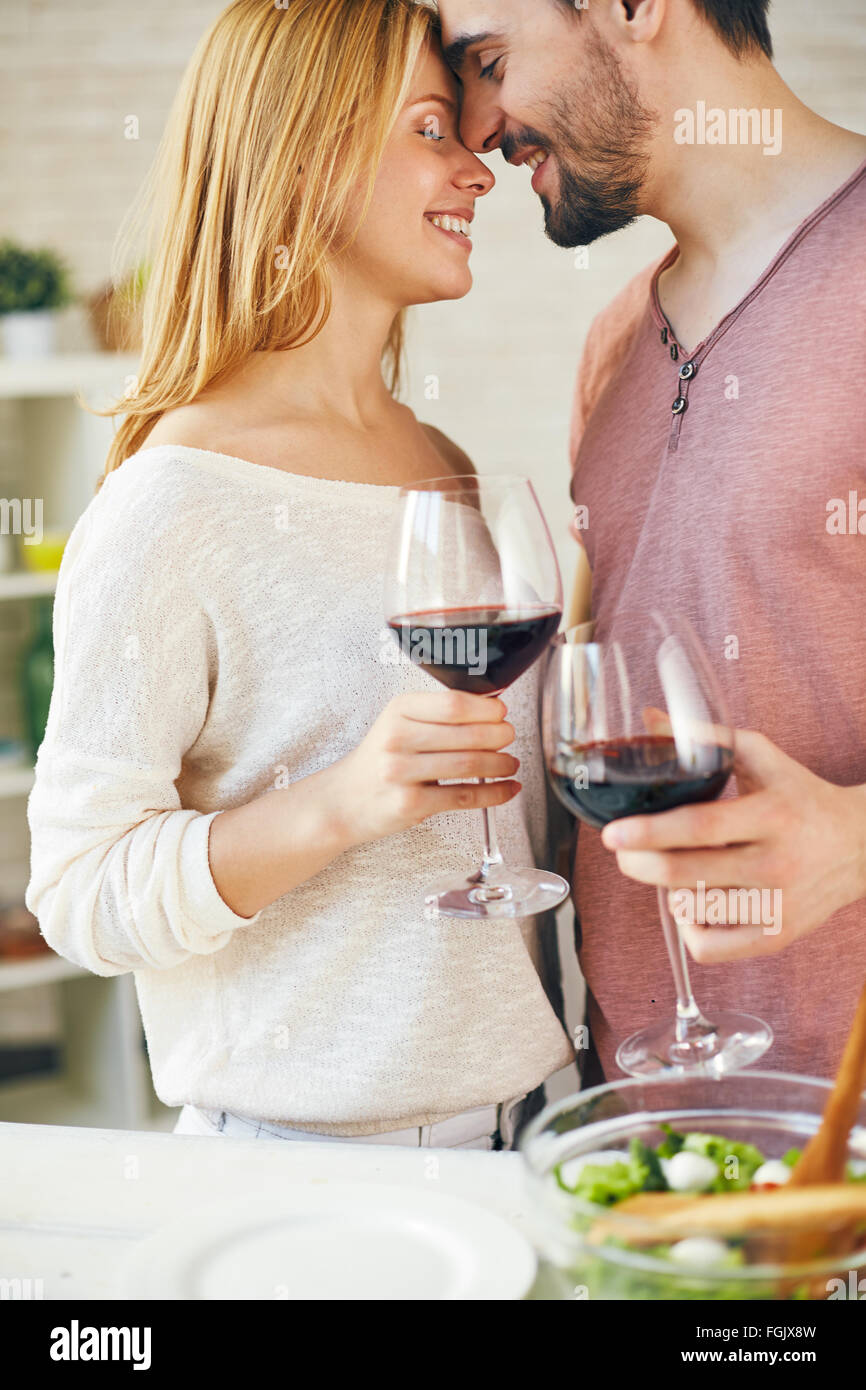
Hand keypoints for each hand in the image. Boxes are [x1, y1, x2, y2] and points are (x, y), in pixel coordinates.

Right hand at [326, 691, 519, 848]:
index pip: (453, 703)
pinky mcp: (410, 804)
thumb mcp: (398, 723)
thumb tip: (490, 709)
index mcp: (398, 711)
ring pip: (468, 764)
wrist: (343, 800)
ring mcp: (402, 772)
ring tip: (510, 764)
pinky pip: (463, 797)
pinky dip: (493, 793)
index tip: (501, 713)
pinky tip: (507, 789)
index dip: (486, 709)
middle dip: (499, 735)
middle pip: (465, 733)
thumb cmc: (379, 760)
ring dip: (499, 764)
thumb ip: (436, 715)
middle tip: (510, 737)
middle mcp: (397, 738)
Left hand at [599, 730, 865, 962]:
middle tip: (622, 850)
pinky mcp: (778, 937)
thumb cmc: (801, 796)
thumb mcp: (762, 757)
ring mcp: (779, 906)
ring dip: (665, 891)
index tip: (611, 832)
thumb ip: (706, 738)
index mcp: (772, 815)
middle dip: (638, 863)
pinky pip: (710, 948)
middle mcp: (777, 864)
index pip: (700, 826)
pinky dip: (688, 928)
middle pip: (685, 873)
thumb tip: (647, 720)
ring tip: (671, 870)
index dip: (649, 831)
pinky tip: (693, 904)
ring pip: (693, 911)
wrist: (862, 846)